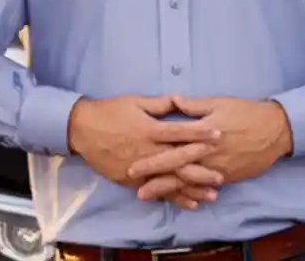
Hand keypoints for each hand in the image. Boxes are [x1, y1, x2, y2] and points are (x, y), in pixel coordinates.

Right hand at [67, 95, 220, 187]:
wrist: (82, 129)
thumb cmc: (110, 112)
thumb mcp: (135, 102)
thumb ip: (159, 104)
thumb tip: (180, 101)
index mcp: (149, 130)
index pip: (180, 132)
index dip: (200, 133)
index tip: (219, 134)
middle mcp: (146, 151)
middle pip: (178, 161)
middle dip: (202, 168)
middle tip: (222, 174)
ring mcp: (139, 169)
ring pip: (170, 181)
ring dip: (192, 188)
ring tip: (213, 194)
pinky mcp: (132, 181)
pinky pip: (156, 191)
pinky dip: (174, 198)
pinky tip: (190, 203)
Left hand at [129, 96, 292, 202]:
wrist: (275, 130)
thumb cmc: (246, 112)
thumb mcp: (219, 103)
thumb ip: (194, 105)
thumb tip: (173, 101)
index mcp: (201, 134)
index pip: (171, 148)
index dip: (151, 158)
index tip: (133, 165)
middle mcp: (207, 154)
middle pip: (176, 170)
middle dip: (155, 180)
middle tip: (135, 190)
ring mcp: (217, 168)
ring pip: (188, 182)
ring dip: (168, 190)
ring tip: (149, 196)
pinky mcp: (228, 176)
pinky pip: (205, 188)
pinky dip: (191, 195)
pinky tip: (179, 201)